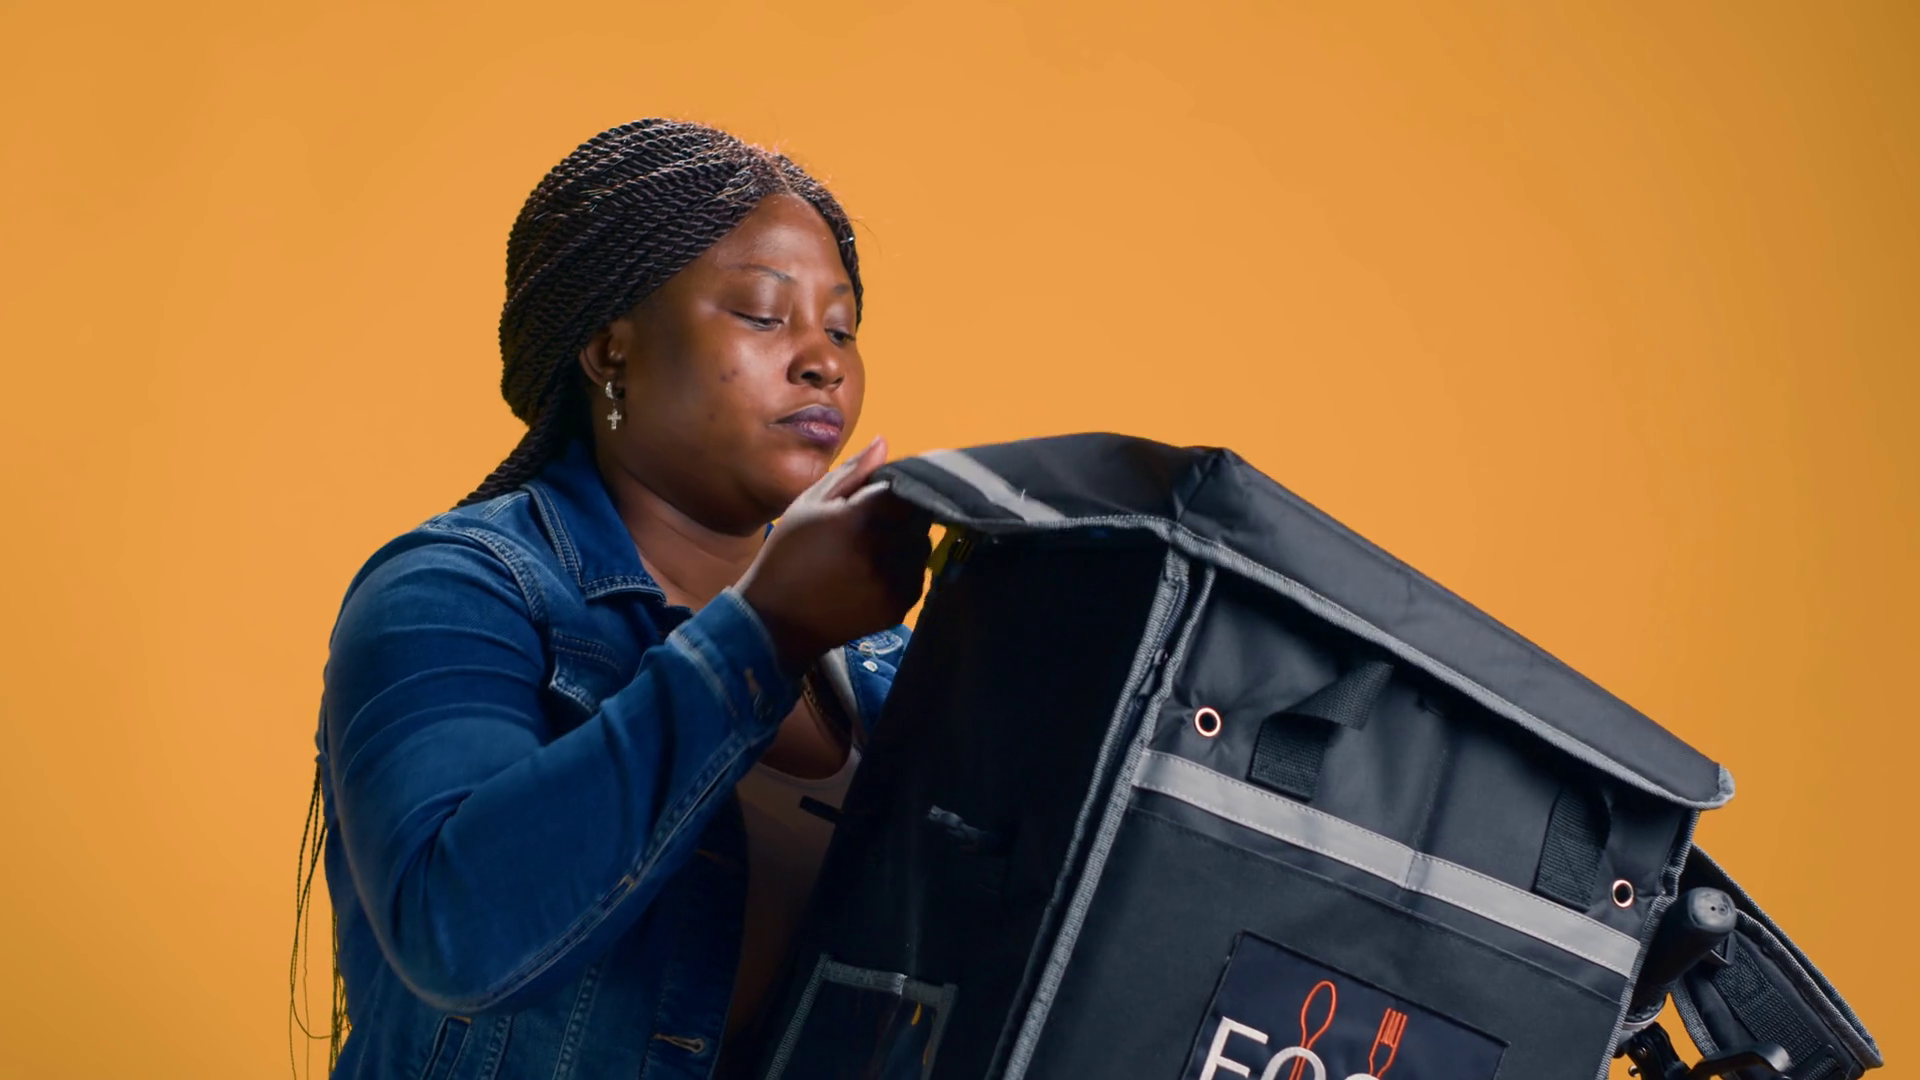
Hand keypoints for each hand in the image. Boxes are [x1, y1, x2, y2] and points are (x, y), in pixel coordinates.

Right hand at [737, 436, 932, 675]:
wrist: (776, 620)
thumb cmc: (788, 554)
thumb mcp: (809, 504)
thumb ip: (851, 473)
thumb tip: (884, 442)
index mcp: (860, 518)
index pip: (907, 490)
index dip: (898, 490)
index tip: (882, 496)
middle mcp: (882, 550)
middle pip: (920, 519)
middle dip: (904, 516)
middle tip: (875, 524)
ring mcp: (892, 582)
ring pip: (922, 549)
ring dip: (906, 544)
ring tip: (873, 550)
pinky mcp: (897, 608)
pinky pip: (917, 578)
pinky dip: (903, 571)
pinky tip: (873, 574)